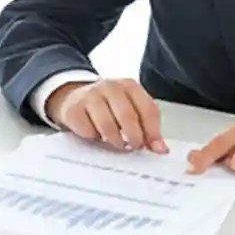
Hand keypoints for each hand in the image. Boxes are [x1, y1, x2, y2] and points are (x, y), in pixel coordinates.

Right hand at [45, 78, 167, 153]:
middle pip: (128, 117)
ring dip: (115, 141)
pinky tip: (97, 136)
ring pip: (108, 125)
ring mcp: (91, 96)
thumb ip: (146, 126)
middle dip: (134, 137)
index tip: (156, 148)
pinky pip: (89, 131)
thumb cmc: (107, 106)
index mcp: (129, 86)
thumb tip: (161, 148)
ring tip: (117, 143)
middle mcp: (110, 87)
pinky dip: (95, 138)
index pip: (148, 109)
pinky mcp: (74, 109)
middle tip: (134, 147)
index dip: (153, 132)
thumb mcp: (129, 109)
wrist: (74, 97)